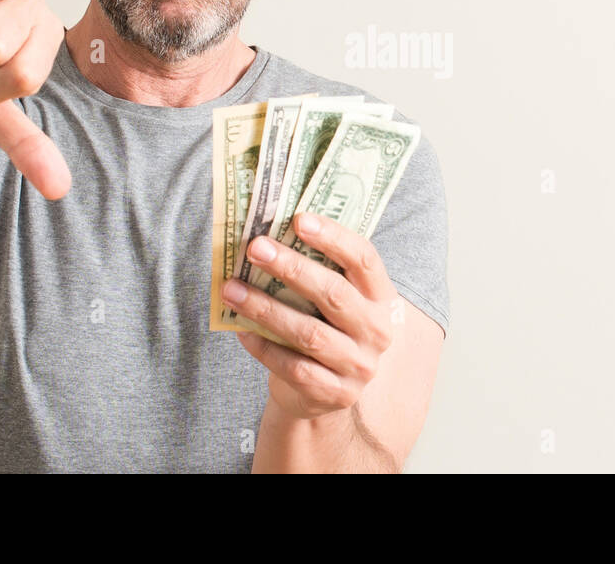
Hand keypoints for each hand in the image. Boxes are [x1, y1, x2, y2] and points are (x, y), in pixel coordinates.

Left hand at [224, 212, 398, 419]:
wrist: (331, 394)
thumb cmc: (328, 330)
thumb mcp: (336, 302)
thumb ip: (318, 273)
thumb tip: (269, 236)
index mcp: (382, 298)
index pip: (365, 259)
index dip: (334, 237)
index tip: (299, 219)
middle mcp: (377, 331)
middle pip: (334, 293)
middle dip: (291, 267)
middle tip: (256, 248)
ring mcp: (358, 366)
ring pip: (308, 333)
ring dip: (266, 308)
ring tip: (232, 289)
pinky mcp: (334, 394)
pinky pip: (293, 367)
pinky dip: (264, 347)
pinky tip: (241, 330)